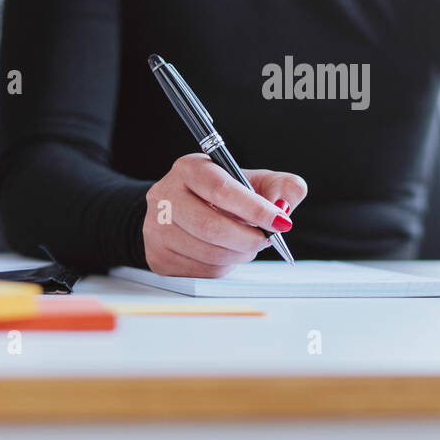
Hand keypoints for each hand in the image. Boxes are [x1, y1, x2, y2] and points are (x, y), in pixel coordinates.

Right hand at [142, 153, 307, 276]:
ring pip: (208, 253)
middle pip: (211, 227)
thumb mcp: (257, 181)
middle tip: (265, 240)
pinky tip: (226, 253)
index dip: (255, 209)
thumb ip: (282, 187)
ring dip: (238, 254)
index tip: (281, 222)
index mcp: (190, 168)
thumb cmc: (225, 195)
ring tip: (246, 244)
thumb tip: (283, 207)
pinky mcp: (158, 256)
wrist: (185, 210)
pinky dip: (224, 267)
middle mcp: (165, 195)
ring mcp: (156, 227)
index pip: (222, 190)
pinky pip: (202, 271)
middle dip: (248, 239)